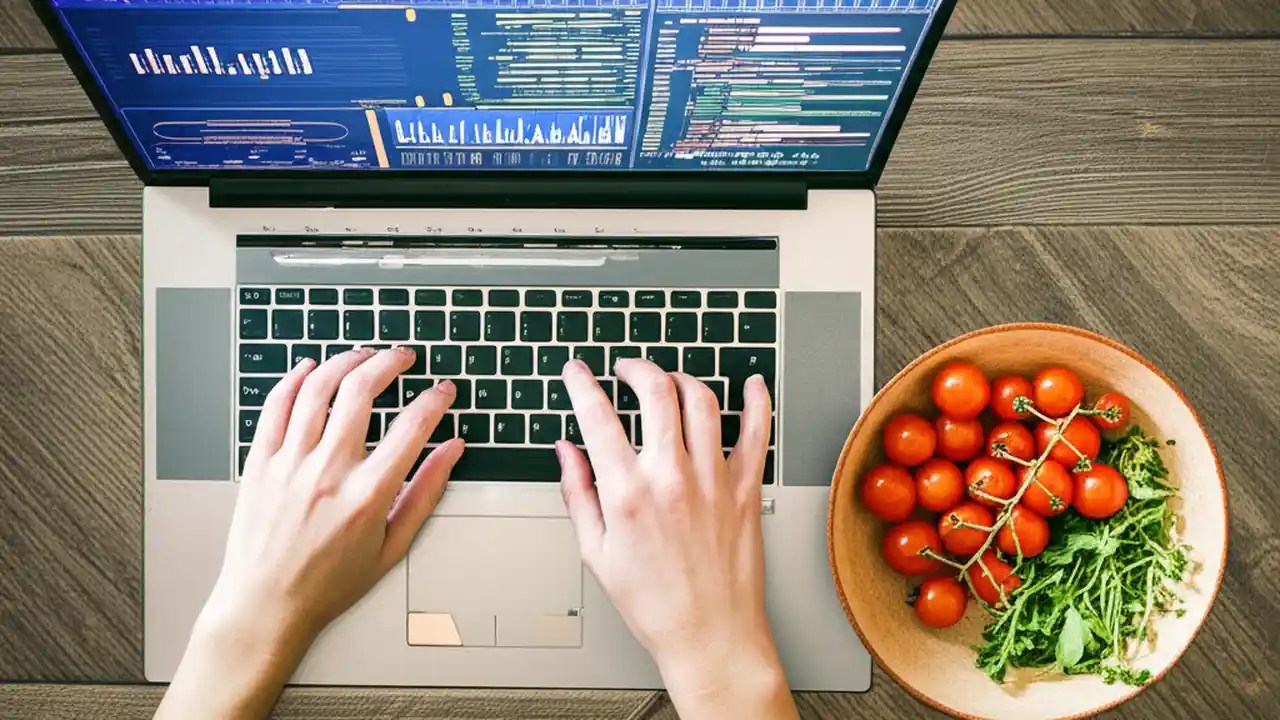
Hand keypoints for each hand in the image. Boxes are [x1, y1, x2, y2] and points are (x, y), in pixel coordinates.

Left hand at [157, 348, 462, 719]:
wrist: (265, 605)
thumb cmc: (329, 583)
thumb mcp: (392, 546)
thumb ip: (426, 493)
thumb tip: (452, 450)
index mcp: (366, 495)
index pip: (411, 428)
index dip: (434, 400)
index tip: (443, 390)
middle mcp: (327, 472)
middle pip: (361, 392)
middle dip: (389, 363)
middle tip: (403, 357)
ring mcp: (289, 464)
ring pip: (317, 388)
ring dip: (345, 361)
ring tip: (363, 354)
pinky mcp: (260, 463)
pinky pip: (276, 406)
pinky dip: (294, 379)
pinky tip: (310, 368)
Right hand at [558, 358, 795, 719]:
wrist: (709, 636)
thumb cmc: (654, 603)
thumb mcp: (596, 552)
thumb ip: (578, 493)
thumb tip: (566, 451)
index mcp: (628, 493)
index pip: (598, 416)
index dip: (582, 384)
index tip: (577, 372)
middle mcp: (672, 478)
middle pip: (655, 392)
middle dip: (636, 368)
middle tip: (626, 369)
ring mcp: (713, 480)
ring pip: (702, 401)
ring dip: (682, 379)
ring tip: (670, 381)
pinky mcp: (745, 489)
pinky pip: (757, 432)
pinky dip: (757, 401)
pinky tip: (751, 385)